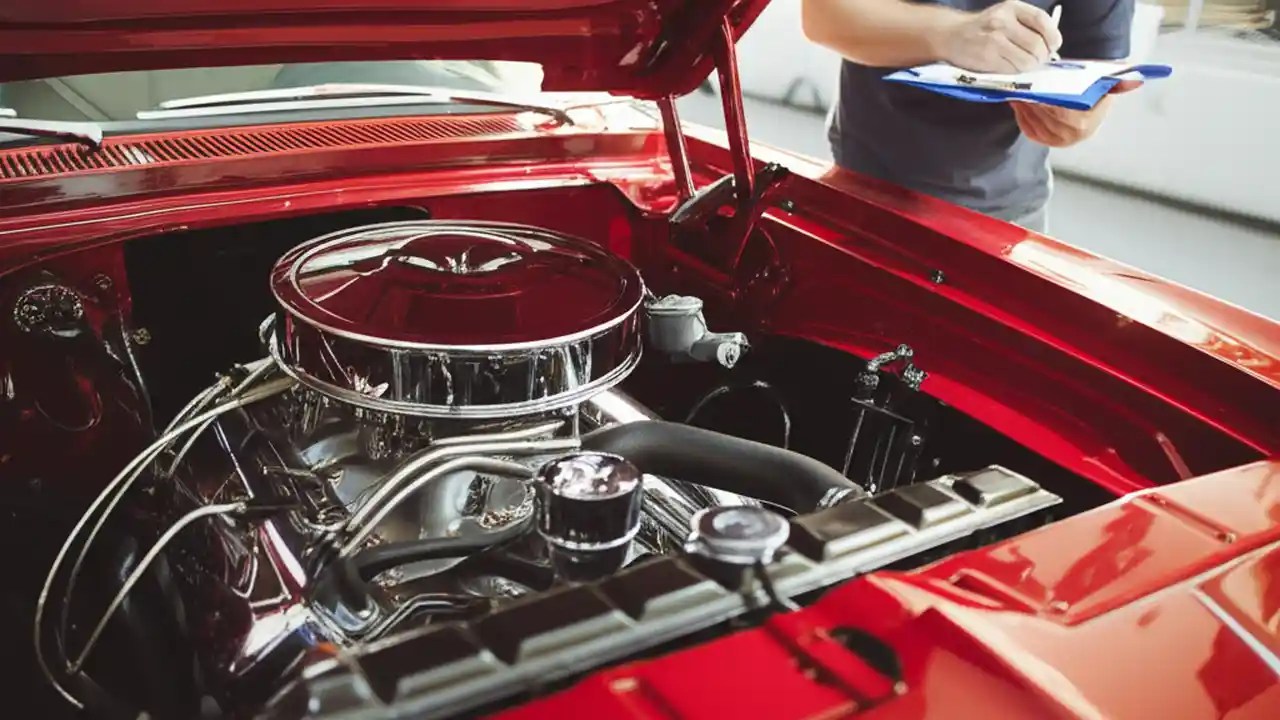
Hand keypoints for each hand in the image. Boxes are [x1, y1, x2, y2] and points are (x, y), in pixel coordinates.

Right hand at [934, 0, 1062, 72]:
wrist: (951, 35)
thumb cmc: (984, 28)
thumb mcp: (1006, 16)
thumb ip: (1028, 26)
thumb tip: (1052, 48)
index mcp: (1012, 7)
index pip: (1042, 20)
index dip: (1053, 37)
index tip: (1053, 46)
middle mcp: (1003, 21)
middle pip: (1037, 45)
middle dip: (1042, 57)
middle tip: (1037, 61)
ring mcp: (994, 40)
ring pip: (1026, 61)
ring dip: (1030, 67)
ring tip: (1024, 65)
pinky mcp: (987, 58)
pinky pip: (1012, 70)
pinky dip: (1016, 72)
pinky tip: (1010, 67)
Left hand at [1011, 80, 1141, 146]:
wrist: (1093, 98)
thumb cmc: (1097, 87)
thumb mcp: (1108, 82)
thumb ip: (1120, 82)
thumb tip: (1135, 80)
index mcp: (1086, 121)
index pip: (1060, 113)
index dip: (1043, 102)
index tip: (1033, 90)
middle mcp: (1073, 135)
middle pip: (1044, 120)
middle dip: (1030, 104)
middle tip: (1019, 89)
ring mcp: (1061, 141)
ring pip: (1036, 125)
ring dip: (1024, 110)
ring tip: (1017, 94)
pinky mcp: (1050, 142)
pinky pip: (1032, 132)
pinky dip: (1023, 119)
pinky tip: (1019, 106)